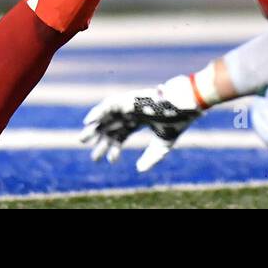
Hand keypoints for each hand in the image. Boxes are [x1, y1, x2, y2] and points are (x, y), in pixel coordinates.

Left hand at [78, 88, 201, 171]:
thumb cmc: (176, 122)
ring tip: (83, 140)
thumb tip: (138, 169)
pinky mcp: (128, 98)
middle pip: (113, 127)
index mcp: (142, 119)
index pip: (123, 134)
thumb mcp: (163, 144)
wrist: (183, 105)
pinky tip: (89, 122)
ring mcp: (130, 104)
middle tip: (94, 156)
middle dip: (102, 141)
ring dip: (95, 127)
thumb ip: (152, 157)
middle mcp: (133, 112)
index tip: (109, 161)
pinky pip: (108, 104)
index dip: (115, 147)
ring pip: (108, 116)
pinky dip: (97, 111)